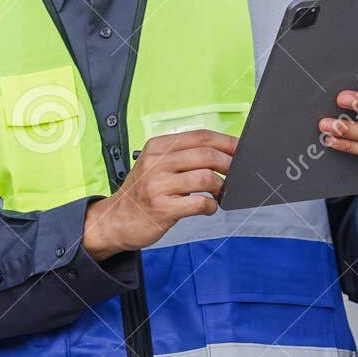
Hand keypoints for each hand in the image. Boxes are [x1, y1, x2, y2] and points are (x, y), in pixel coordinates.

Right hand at [81, 128, 235, 259]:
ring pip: (206, 178)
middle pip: (206, 154)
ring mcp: (158, 185)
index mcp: (157, 147)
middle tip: (237, 173)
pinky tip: (209, 207)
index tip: (241, 148)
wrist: (116, 220)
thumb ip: (182, 156)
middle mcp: (156, 162)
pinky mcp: (163, 208)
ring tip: (220, 193)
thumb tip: (222, 152)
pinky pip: (199, 203)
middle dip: (229, 163)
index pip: (200, 136)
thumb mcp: (155, 164)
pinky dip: (211, 206)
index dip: (226, 141)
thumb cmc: (142, 192)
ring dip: (221, 186)